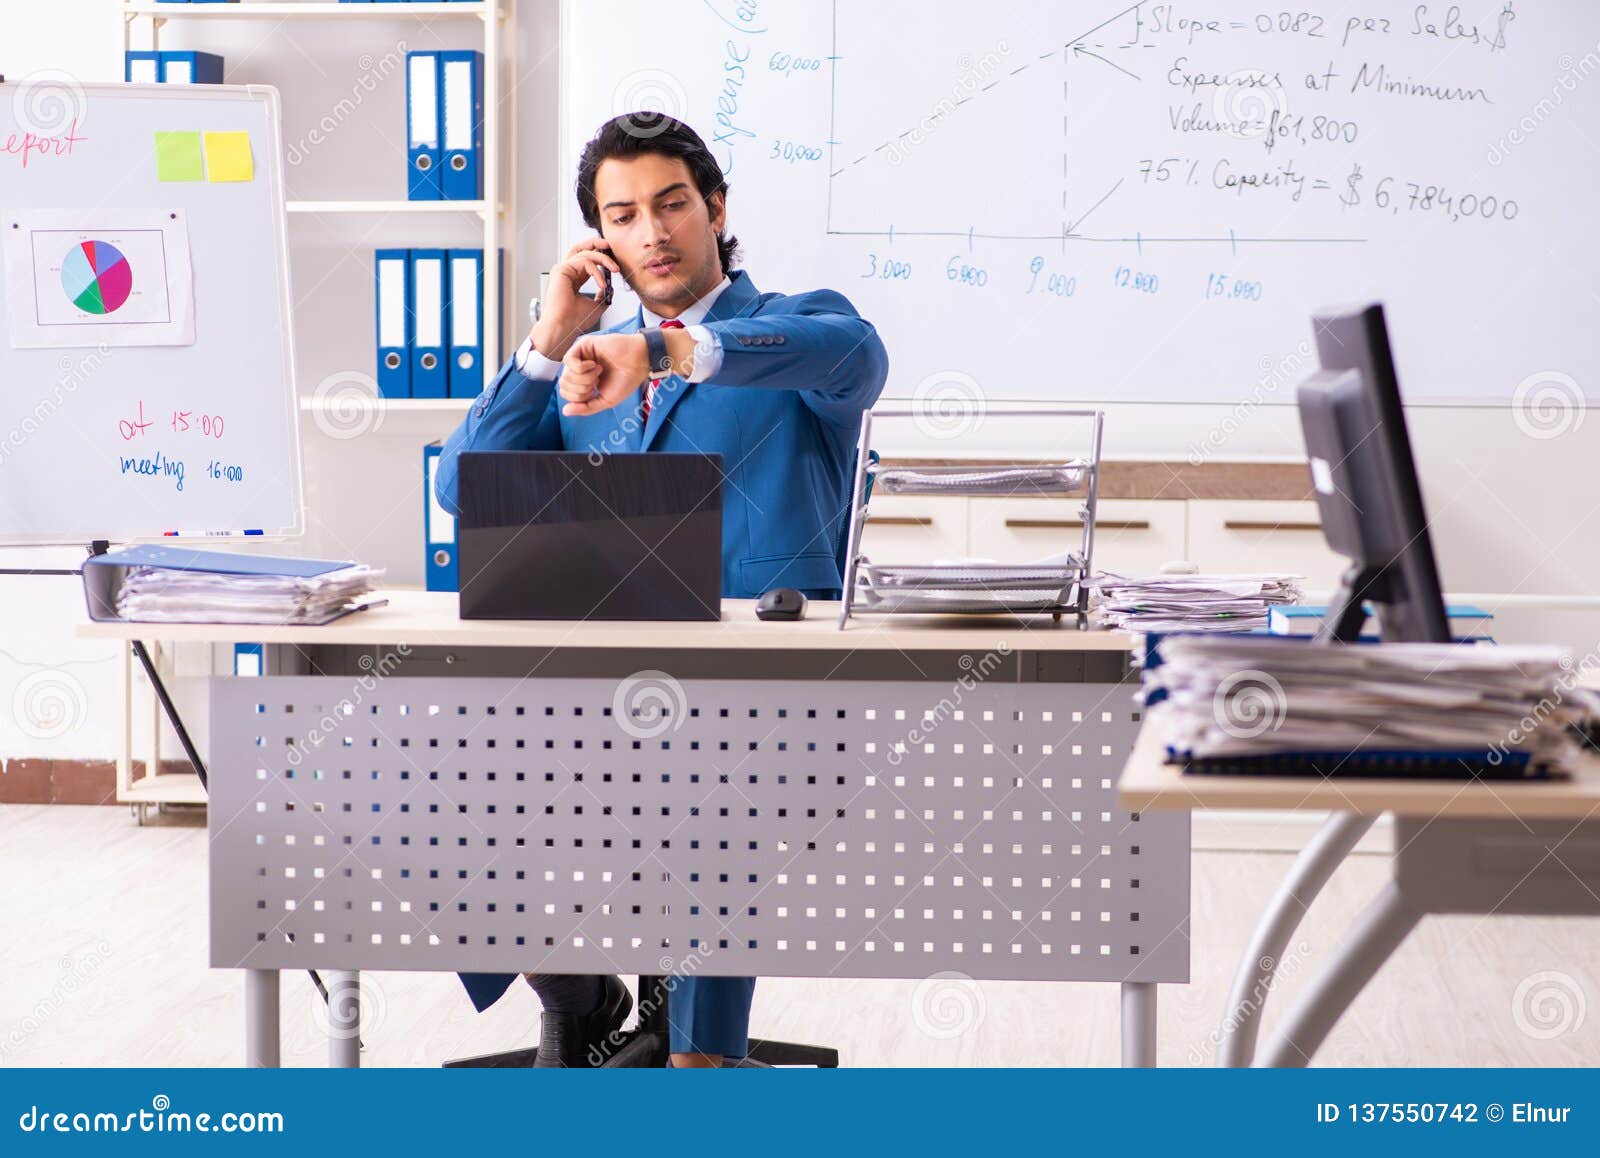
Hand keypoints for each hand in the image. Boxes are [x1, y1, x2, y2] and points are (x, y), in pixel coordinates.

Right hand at [529, 237, 622, 360]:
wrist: (564, 327)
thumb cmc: (575, 320)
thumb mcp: (596, 305)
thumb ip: (603, 294)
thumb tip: (610, 286)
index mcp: (573, 278)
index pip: (586, 260)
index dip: (600, 256)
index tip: (613, 261)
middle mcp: (566, 272)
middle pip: (580, 248)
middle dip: (595, 243)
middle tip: (609, 246)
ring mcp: (562, 270)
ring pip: (585, 253)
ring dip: (603, 259)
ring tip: (615, 269)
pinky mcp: (561, 270)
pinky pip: (584, 262)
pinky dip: (596, 271)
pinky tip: (602, 283)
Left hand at [559, 333, 648, 416]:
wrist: (639, 363)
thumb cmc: (626, 380)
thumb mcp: (605, 401)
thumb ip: (586, 407)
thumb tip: (565, 412)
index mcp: (583, 381)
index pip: (566, 393)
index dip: (579, 397)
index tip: (595, 390)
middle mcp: (578, 368)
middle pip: (564, 385)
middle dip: (582, 389)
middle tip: (598, 381)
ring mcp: (580, 356)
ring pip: (565, 374)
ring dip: (584, 378)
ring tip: (599, 371)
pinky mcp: (582, 345)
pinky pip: (568, 360)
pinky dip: (582, 367)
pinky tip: (595, 364)